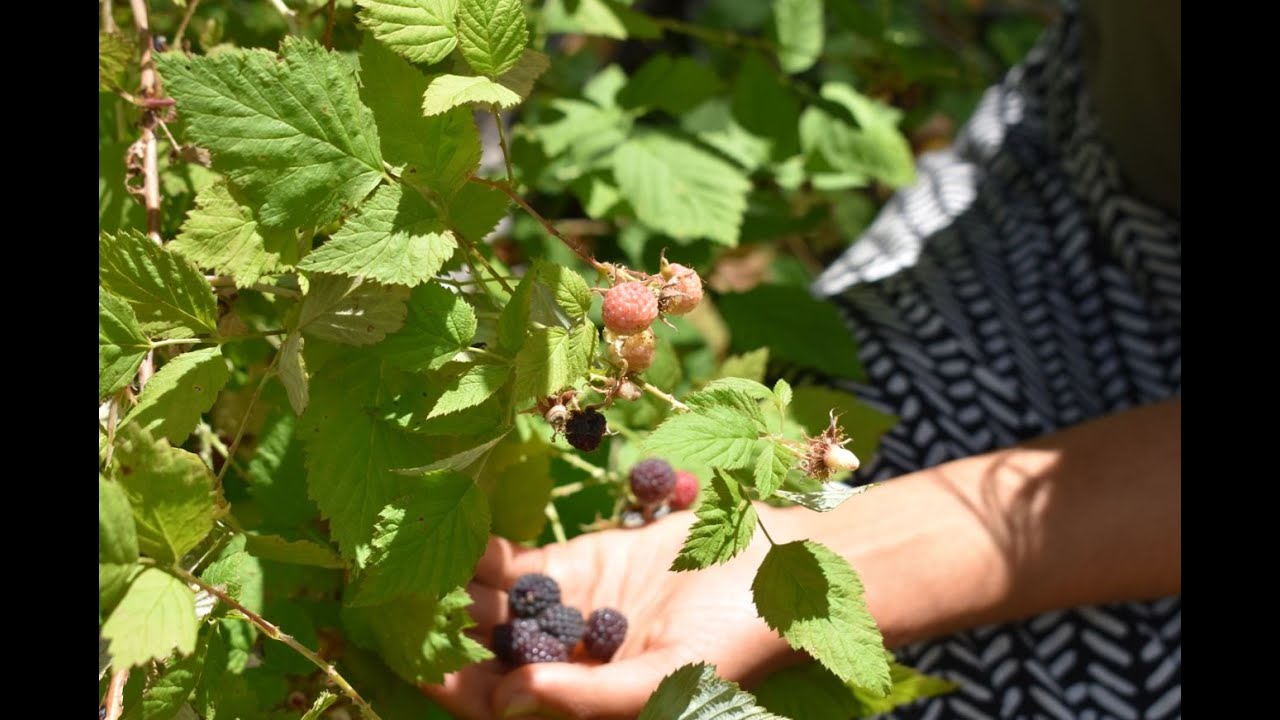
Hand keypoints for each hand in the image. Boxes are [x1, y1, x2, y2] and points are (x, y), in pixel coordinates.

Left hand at [421, 508, 802, 718]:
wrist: (781, 567)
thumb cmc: (737, 639)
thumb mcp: (669, 679)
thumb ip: (591, 696)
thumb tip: (512, 699)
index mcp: (584, 703)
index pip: (503, 701)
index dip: (457, 685)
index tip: (411, 660)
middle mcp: (569, 663)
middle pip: (488, 654)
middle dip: (442, 631)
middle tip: (391, 601)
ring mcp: (572, 612)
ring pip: (497, 609)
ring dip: (454, 590)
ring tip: (408, 563)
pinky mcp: (584, 564)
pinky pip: (522, 566)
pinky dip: (488, 556)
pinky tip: (457, 538)